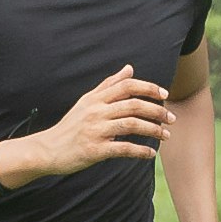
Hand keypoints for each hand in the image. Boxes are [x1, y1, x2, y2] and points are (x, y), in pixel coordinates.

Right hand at [24, 61, 170, 177]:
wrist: (48, 150)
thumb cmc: (71, 126)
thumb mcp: (87, 101)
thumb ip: (109, 85)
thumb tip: (130, 68)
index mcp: (96, 99)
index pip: (127, 86)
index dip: (149, 88)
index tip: (165, 94)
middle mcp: (96, 112)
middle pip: (134, 105)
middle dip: (157, 111)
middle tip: (172, 118)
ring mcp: (95, 130)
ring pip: (132, 125)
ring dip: (153, 130)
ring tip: (166, 135)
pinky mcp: (95, 150)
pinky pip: (123, 148)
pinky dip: (140, 151)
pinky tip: (151, 153)